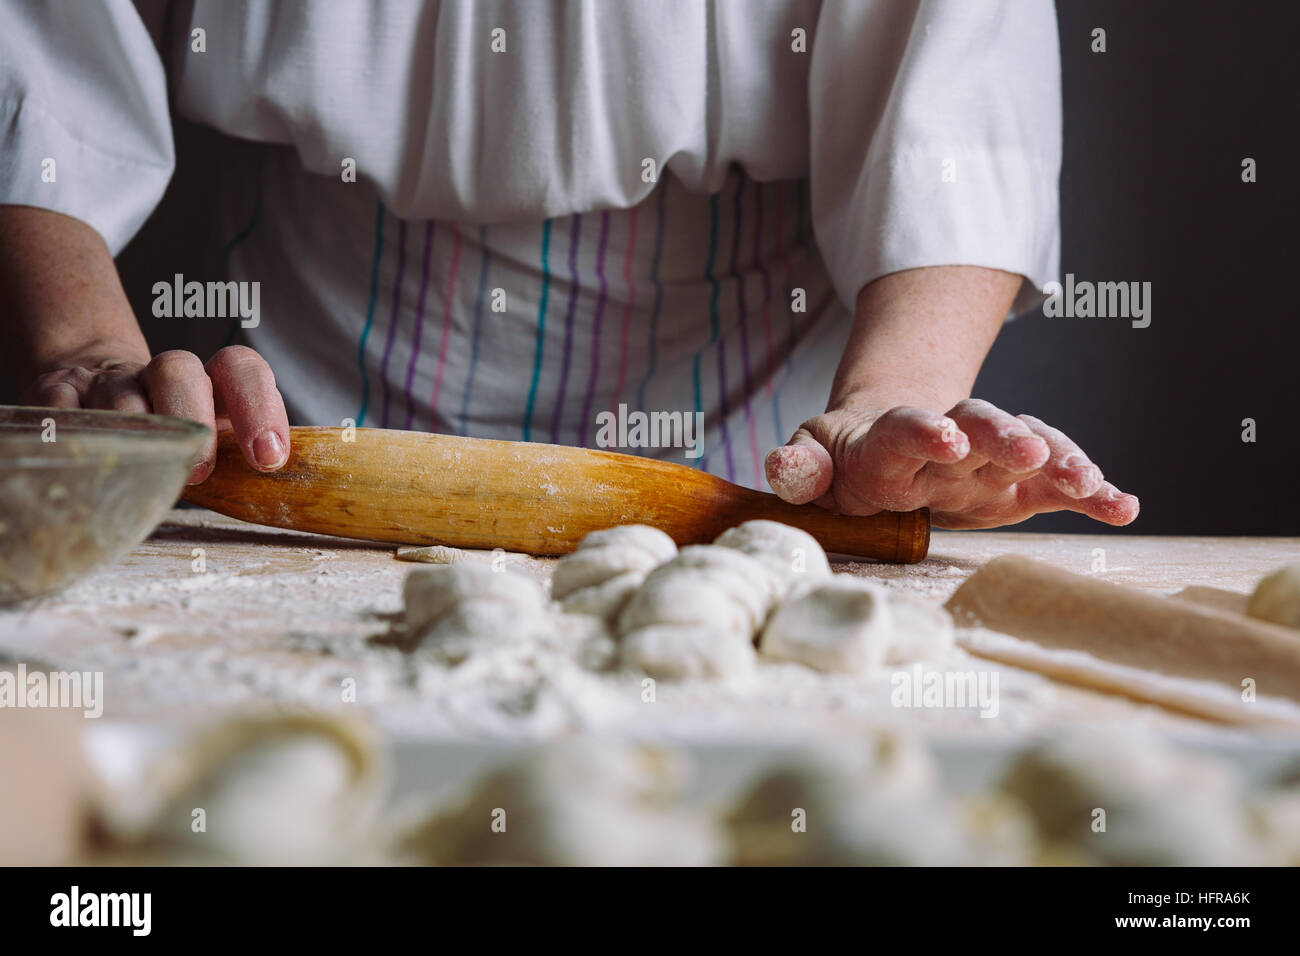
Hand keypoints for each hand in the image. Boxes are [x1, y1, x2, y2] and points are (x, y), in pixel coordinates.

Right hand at [21, 344, 289, 484]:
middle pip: (177, 370)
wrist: (105, 397)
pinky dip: (71, 425)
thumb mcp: (220, 447)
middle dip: (193, 416)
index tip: (269, 458)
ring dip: (133, 428)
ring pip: (119, 391)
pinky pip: (60, 402)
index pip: (241, 370)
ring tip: (141, 467)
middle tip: (201, 470)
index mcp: (215, 383)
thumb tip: (278, 494)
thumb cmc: (182, 438)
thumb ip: (244, 462)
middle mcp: (165, 375)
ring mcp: (111, 380)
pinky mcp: (61, 389)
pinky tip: (79, 453)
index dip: (259, 407)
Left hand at [765, 396, 1138, 529]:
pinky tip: (1124, 506)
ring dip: (1058, 460)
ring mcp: (990, 459)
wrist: (892, 440)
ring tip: (1088, 480)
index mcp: (888, 439)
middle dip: (1003, 436)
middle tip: (1028, 447)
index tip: (946, 436)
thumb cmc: (847, 458)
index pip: (905, 428)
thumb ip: (799, 467)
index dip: (924, 430)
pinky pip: (1057, 484)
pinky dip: (1091, 493)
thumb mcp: (814, 457)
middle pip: (979, 427)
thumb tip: (783, 468)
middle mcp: (949, 441)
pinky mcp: (1020, 483)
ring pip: (1029, 447)